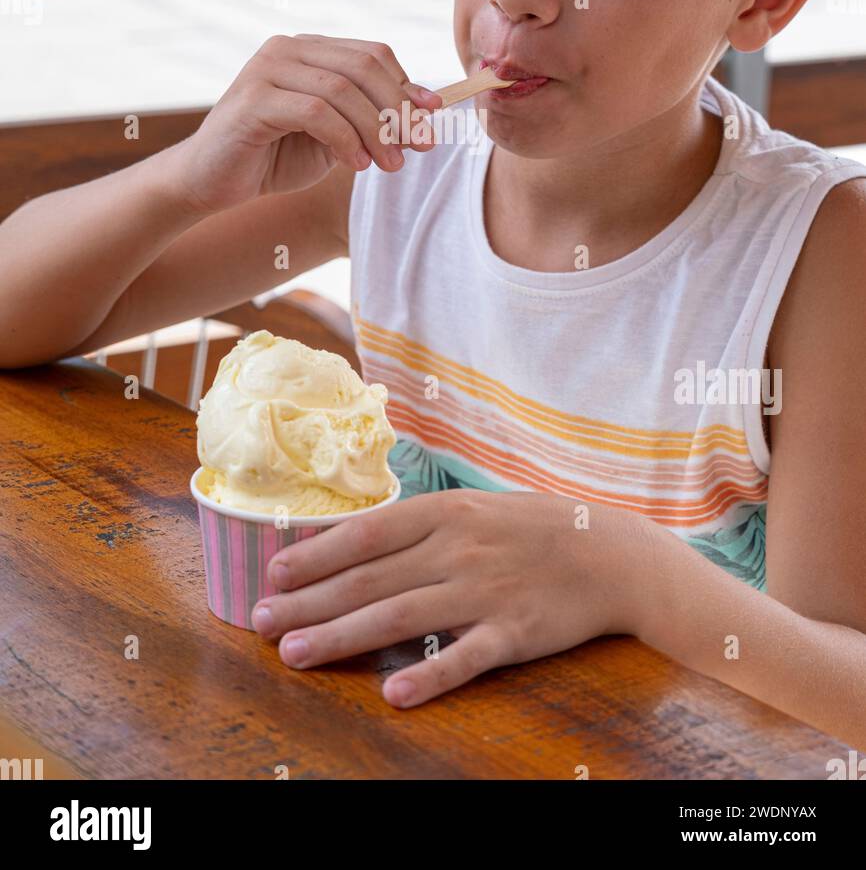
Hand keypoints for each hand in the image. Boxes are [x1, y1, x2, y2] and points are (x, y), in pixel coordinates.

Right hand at [169, 33, 441, 215]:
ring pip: (343, 90)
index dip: (407, 86)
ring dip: (376, 130)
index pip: (372, 55)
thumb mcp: (333, 136)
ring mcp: (267, 68)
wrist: (210, 182)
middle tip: (418, 146)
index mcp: (308, 50)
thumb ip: (368, 117)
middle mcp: (287, 49)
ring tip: (390, 164)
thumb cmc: (273, 158)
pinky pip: (317, 112)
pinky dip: (346, 140)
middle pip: (364, 67)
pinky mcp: (253, 98)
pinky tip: (357, 164)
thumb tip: (425, 111)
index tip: (430, 121)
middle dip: (398, 109)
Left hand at [250, 488, 649, 707]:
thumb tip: (354, 543)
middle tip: (260, 624)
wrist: (610, 551)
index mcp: (445, 513)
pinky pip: (464, 658)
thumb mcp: (475, 508)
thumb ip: (420, 527)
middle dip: (308, 603)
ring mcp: (484, 591)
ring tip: (295, 656)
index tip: (272, 574)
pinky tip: (392, 694)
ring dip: (341, 637)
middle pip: (368, 580)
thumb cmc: (533, 528)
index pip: (364, 534)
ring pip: (398, 617)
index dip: (314, 555)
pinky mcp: (513, 632)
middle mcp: (457, 548)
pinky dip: (428, 675)